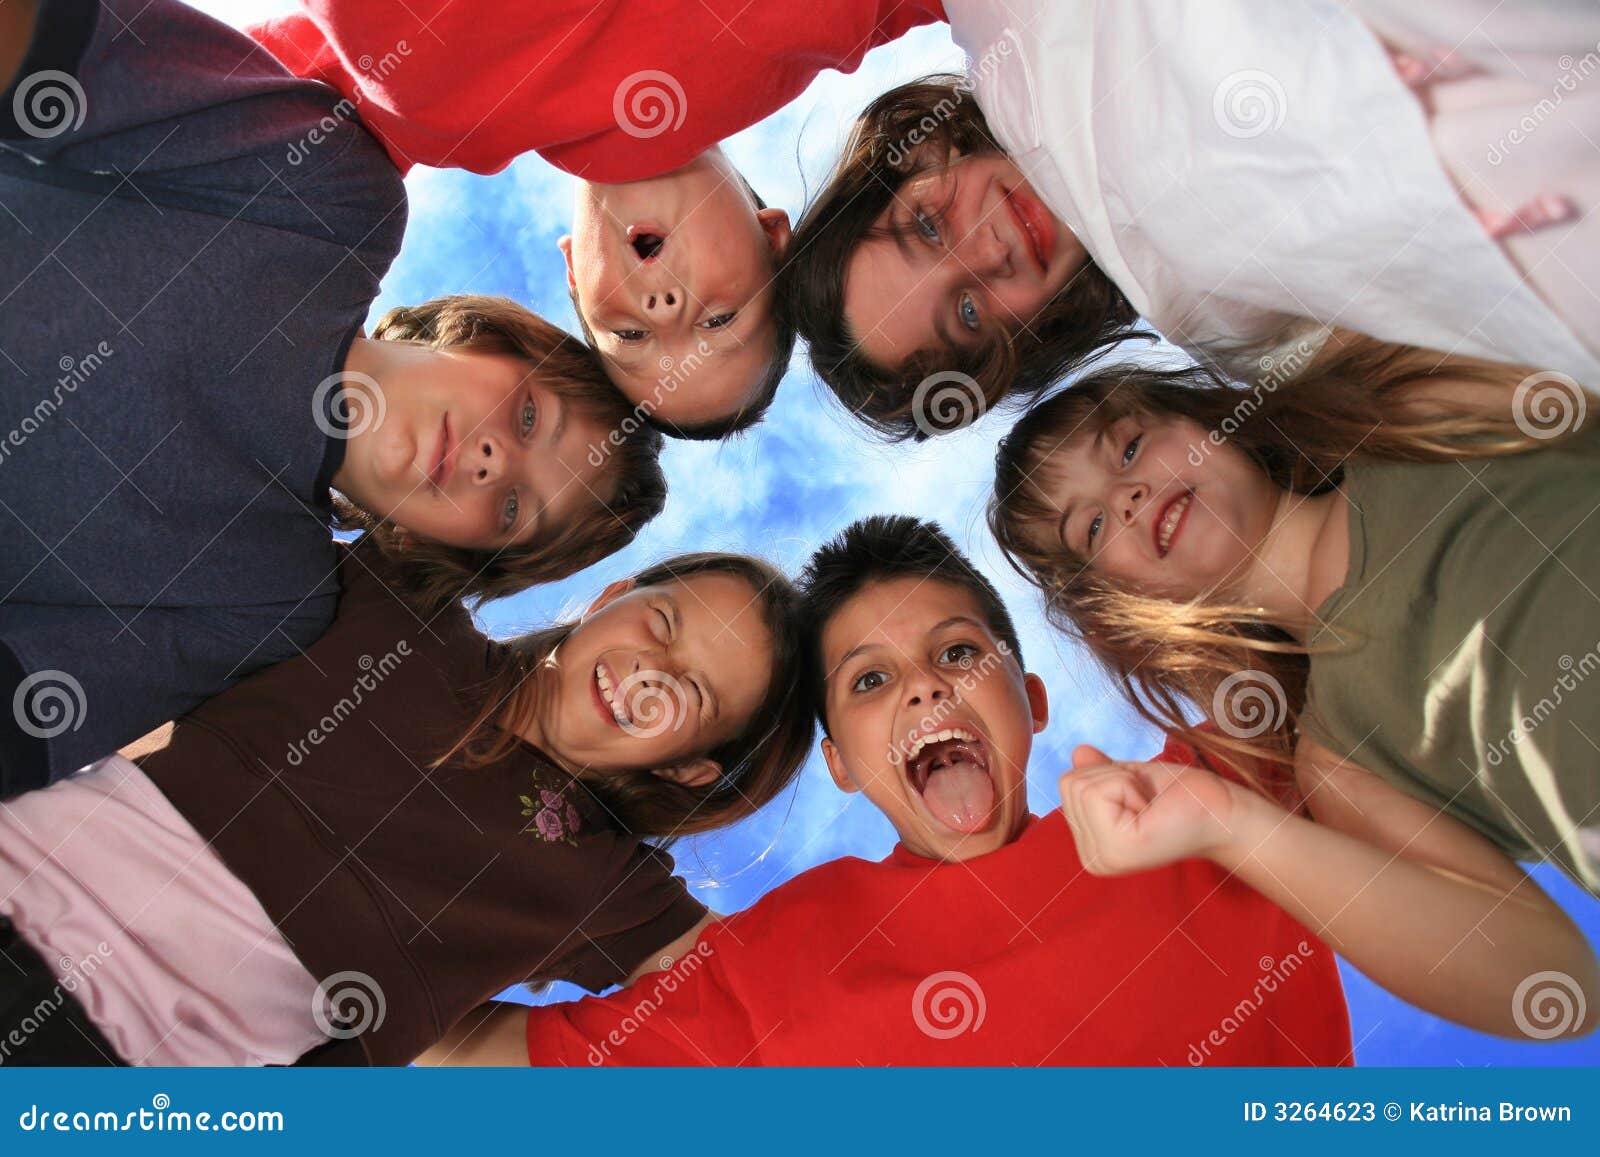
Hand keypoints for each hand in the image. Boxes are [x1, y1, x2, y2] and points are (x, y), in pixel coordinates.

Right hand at [1058, 745, 1245, 874]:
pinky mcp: (1117, 848)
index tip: (1141, 797)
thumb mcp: (1133, 779)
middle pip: (1070, 782)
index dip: (1107, 776)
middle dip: (1113, 776)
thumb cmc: (1187, 796)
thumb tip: (1078, 752)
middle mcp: (1092, 859)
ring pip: (1080, 783)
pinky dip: (1127, 784)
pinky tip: (1152, 809)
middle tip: (1149, 800)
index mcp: (1092, 848)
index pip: (1067, 784)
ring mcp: (1102, 857)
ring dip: (1123, 780)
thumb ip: (1101, 771)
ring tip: (1152, 805)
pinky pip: (1097, 789)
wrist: (1225, 813)